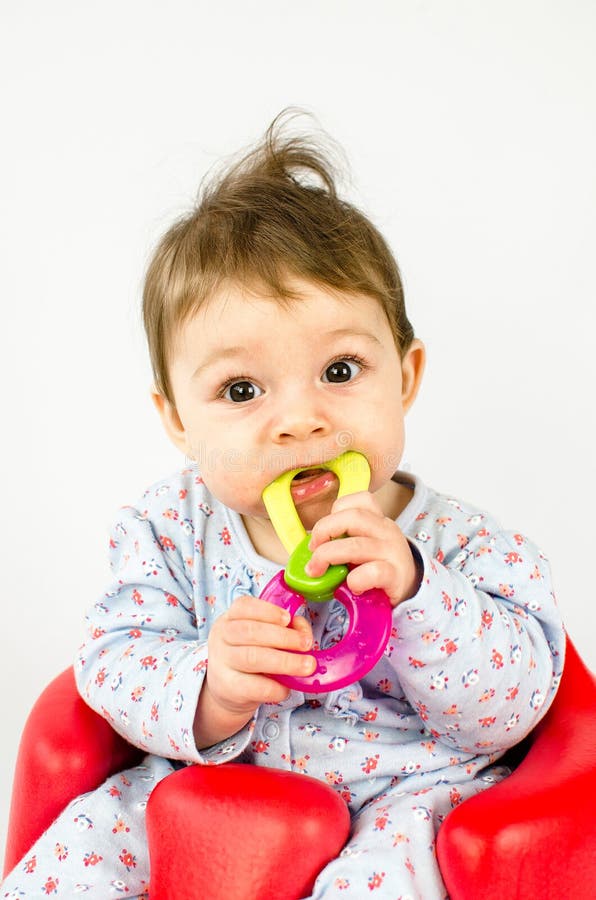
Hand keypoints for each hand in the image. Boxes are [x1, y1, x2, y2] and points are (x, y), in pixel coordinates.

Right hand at [194, 595, 314, 747]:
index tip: (288, 619)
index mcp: (231, 618)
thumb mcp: (263, 637)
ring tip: (308, 666)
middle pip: (250, 631)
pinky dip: (275, 687)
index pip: (243, 606)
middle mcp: (222, 637)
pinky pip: (254, 687)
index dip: (268, 611)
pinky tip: (287, 687)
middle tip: (306, 644)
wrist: (228, 690)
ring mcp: (222, 663)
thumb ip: (285, 628)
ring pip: (252, 658)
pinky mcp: (229, 688)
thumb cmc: (250, 656)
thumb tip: (303, 630)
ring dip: (285, 661)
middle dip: (283, 637)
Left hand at [306, 491, 421, 606]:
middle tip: (313, 550)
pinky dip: (355, 579)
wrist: (410, 589)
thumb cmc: (378, 566)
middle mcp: (387, 531)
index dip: (335, 511)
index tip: (322, 533)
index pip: (360, 499)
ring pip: (356, 545)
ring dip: (328, 557)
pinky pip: (372, 572)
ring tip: (317, 571)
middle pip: (353, 517)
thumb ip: (342, 541)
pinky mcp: (395, 576)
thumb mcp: (363, 546)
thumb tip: (309, 549)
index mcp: (378, 520)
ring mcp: (392, 552)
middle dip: (324, 531)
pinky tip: (352, 586)